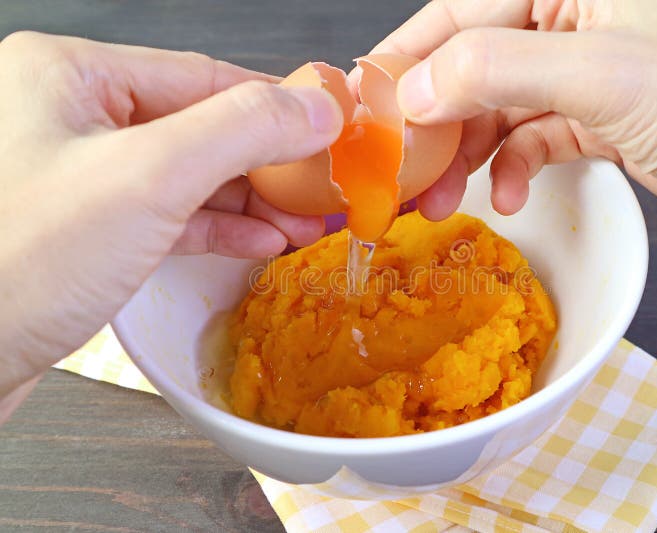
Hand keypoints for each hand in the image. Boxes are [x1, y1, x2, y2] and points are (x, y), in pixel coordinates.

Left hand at [0, 32, 343, 396]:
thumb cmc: (17, 262)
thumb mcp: (147, 179)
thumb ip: (240, 131)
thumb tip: (316, 108)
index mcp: (69, 74)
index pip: (201, 76)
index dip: (275, 104)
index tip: (330, 126)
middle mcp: (67, 116)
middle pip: (197, 126)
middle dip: (267, 164)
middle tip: (323, 186)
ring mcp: (73, 175)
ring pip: (184, 175)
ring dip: (249, 200)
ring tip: (304, 222)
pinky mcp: (80, 230)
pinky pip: (163, 215)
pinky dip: (214, 228)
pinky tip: (259, 241)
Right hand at [373, 0, 656, 232]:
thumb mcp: (600, 76)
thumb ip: (499, 70)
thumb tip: (417, 85)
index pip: (462, 11)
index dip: (410, 58)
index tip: (369, 106)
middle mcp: (571, 20)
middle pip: (473, 65)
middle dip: (436, 122)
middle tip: (404, 171)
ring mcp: (582, 73)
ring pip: (496, 109)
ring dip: (467, 156)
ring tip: (441, 200)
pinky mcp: (594, 119)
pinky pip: (531, 140)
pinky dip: (513, 169)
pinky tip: (510, 196)